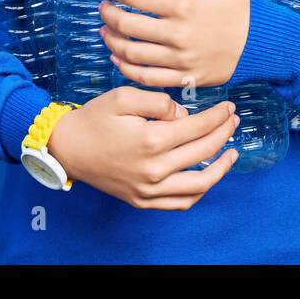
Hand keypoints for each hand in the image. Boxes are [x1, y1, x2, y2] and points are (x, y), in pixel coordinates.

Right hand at [46, 86, 239, 209]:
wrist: (66, 148)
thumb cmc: (94, 119)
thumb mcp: (124, 96)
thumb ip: (160, 101)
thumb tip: (184, 115)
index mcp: (152, 139)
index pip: (199, 127)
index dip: (218, 116)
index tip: (229, 107)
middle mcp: (155, 169)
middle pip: (204, 151)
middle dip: (224, 133)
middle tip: (233, 120)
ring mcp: (149, 189)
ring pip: (200, 184)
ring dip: (221, 167)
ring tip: (231, 152)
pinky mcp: (143, 201)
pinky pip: (181, 203)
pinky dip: (200, 191)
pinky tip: (208, 176)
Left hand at [98, 0, 249, 91]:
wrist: (265, 45)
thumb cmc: (243, 9)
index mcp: (185, 7)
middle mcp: (178, 35)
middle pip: (129, 26)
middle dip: (109, 14)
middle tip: (102, 7)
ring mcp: (180, 60)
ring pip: (133, 53)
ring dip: (112, 41)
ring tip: (105, 31)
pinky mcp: (185, 78)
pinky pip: (148, 78)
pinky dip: (127, 69)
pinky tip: (118, 58)